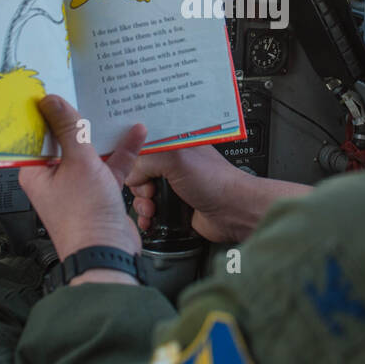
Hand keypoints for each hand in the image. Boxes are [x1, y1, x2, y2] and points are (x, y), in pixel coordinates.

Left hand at [18, 96, 146, 269]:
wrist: (107, 254)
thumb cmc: (84, 218)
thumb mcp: (78, 163)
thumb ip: (68, 129)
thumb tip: (52, 102)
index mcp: (36, 171)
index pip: (35, 133)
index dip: (44, 111)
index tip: (53, 89)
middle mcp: (53, 177)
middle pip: (63, 140)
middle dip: (78, 119)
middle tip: (86, 92)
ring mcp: (77, 185)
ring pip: (88, 152)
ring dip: (103, 135)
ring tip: (114, 110)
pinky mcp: (98, 192)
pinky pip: (108, 165)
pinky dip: (121, 152)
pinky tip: (135, 135)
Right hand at [124, 145, 253, 242]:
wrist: (233, 212)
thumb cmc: (216, 182)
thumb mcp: (176, 158)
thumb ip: (147, 159)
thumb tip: (131, 173)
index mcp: (173, 143)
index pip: (141, 146)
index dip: (133, 159)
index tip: (135, 170)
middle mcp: (172, 162)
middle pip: (137, 172)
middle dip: (139, 186)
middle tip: (150, 192)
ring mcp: (172, 185)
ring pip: (141, 194)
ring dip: (142, 205)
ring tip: (153, 209)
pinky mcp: (173, 205)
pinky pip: (150, 211)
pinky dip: (146, 217)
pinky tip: (151, 220)